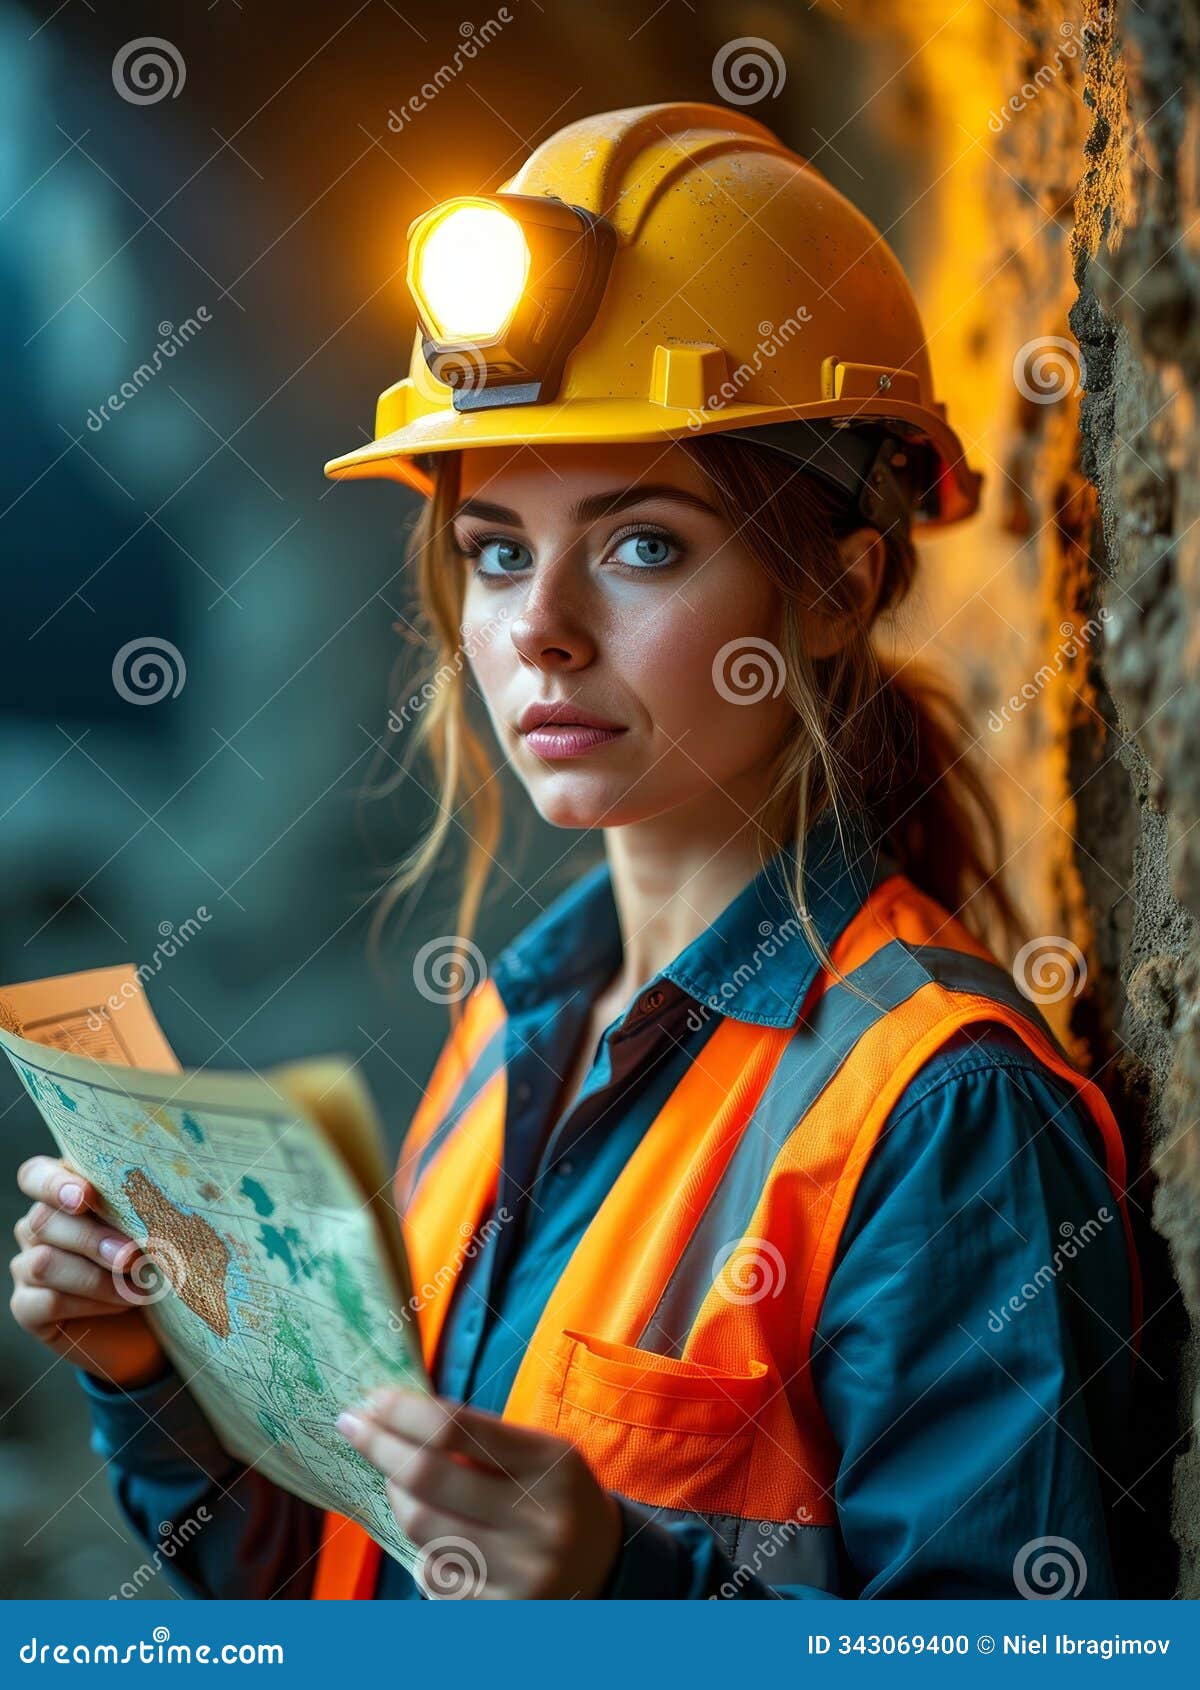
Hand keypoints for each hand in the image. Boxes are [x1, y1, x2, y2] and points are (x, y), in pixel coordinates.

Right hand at [9, 1155, 170, 1389]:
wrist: (152, 1322)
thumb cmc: (154, 1262)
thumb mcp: (149, 1229)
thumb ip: (136, 1209)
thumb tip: (148, 1200)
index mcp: (64, 1195)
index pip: (34, 1176)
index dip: (53, 1183)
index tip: (86, 1196)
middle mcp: (38, 1227)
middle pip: (43, 1219)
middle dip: (91, 1238)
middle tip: (132, 1256)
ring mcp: (26, 1268)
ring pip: (43, 1262)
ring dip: (94, 1276)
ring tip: (136, 1286)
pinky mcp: (27, 1308)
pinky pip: (46, 1301)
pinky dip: (89, 1303)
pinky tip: (121, 1304)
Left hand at [335, 1386, 621, 1598]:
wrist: (606, 1570)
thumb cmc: (556, 1496)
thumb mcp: (539, 1454)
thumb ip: (479, 1438)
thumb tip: (395, 1413)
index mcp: (552, 1465)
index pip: (455, 1429)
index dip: (402, 1411)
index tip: (370, 1399)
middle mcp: (539, 1521)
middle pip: (427, 1479)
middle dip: (380, 1446)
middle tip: (352, 1425)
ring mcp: (520, 1574)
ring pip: (422, 1529)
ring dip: (395, 1494)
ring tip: (392, 1476)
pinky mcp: (501, 1614)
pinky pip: (433, 1576)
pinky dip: (422, 1547)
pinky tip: (430, 1532)